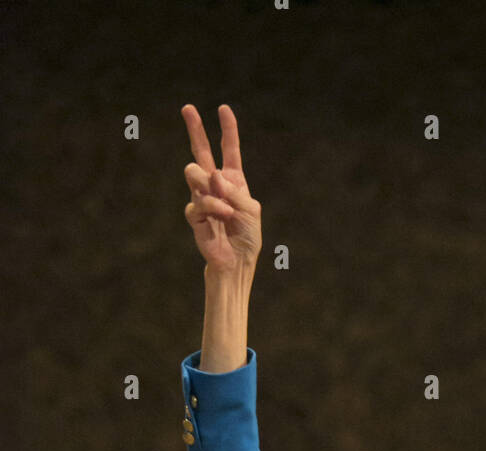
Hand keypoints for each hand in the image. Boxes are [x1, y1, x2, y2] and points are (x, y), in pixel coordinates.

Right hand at [181, 104, 261, 273]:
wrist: (238, 261)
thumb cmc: (247, 236)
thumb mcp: (250, 209)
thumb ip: (234, 190)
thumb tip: (213, 175)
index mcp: (233, 180)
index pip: (229, 150)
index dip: (228, 129)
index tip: (224, 109)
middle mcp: (215, 185)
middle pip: (201, 151)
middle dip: (195, 129)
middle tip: (187, 108)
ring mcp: (203, 197)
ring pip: (193, 173)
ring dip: (209, 184)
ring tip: (225, 205)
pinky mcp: (194, 214)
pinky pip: (198, 201)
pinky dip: (214, 207)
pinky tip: (224, 216)